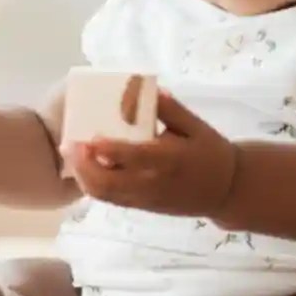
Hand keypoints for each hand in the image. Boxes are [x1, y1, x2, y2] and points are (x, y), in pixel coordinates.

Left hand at [63, 91, 238, 217]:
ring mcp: (145, 198)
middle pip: (108, 182)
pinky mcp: (142, 207)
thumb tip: (149, 89)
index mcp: (168, 160)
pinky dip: (94, 185)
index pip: (132, 156)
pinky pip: (112, 199)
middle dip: (84, 166)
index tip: (89, 136)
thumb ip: (171, 109)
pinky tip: (85, 168)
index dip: (108, 149)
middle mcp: (152, 183)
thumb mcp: (197, 126)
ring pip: (105, 194)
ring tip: (71, 156)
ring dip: (84, 177)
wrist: (226, 190)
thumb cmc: (212, 153)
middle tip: (68, 145)